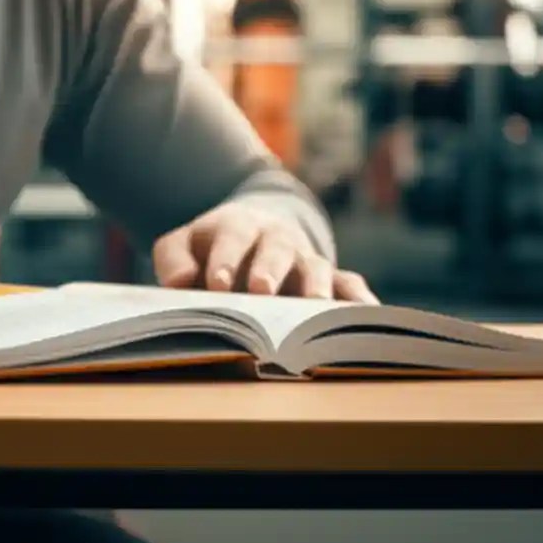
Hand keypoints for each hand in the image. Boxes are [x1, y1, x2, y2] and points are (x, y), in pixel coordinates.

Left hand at [152, 202, 377, 302]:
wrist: (255, 229)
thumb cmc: (211, 247)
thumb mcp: (183, 244)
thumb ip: (173, 260)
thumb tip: (180, 283)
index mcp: (238, 226)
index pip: (232, 237)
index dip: (226, 259)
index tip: (218, 284)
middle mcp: (276, 239)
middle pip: (276, 249)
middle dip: (270, 269)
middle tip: (262, 292)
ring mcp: (305, 258)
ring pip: (315, 267)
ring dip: (316, 287)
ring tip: (316, 310)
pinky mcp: (329, 278)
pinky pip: (349, 284)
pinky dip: (359, 299)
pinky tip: (369, 316)